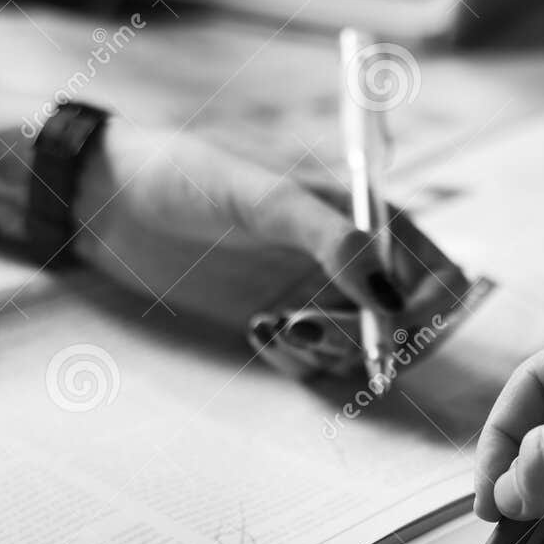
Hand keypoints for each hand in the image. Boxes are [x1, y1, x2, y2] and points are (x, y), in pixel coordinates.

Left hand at [73, 120, 468, 377]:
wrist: (109, 200)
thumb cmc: (188, 174)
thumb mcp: (263, 197)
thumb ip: (331, 241)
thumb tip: (390, 298)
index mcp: (367, 216)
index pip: (435, 275)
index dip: (424, 307)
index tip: (388, 325)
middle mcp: (354, 261)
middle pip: (406, 327)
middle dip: (371, 342)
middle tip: (310, 329)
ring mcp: (320, 299)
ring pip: (362, 356)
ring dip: (328, 354)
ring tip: (275, 327)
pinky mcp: (284, 330)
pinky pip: (315, 369)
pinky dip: (293, 362)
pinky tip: (255, 330)